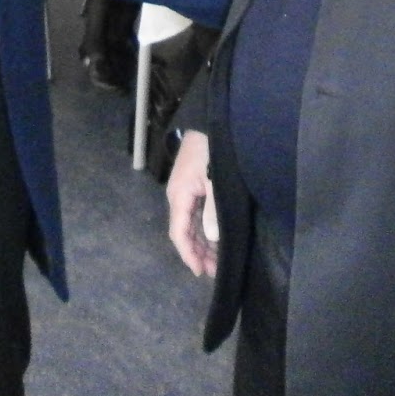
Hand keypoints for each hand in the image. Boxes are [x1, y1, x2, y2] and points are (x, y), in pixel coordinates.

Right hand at [166, 131, 217, 276]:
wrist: (209, 123)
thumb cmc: (210, 150)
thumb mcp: (214, 180)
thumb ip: (212, 210)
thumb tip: (211, 238)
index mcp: (179, 197)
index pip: (179, 233)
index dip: (189, 254)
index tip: (201, 272)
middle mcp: (178, 197)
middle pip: (184, 232)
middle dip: (198, 252)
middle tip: (215, 271)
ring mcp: (185, 191)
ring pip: (190, 225)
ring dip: (201, 243)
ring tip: (216, 260)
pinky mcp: (193, 186)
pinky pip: (196, 215)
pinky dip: (204, 229)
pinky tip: (214, 239)